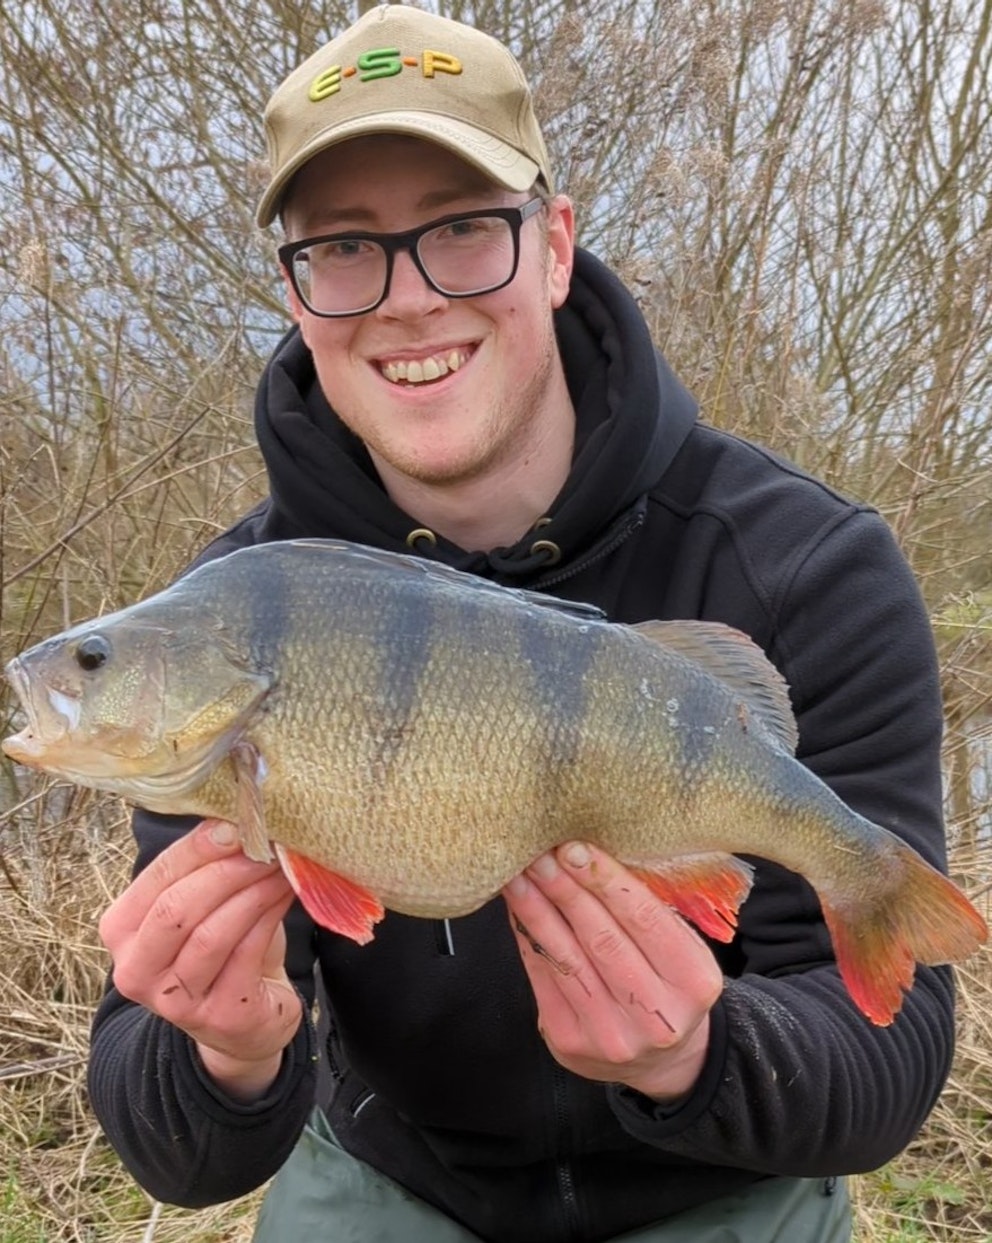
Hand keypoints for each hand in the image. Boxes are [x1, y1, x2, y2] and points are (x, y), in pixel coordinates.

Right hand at [99, 819, 301, 1100]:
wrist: (244, 1019)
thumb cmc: (222, 948)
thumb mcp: (202, 905)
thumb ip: (206, 866)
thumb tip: (236, 817)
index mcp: (121, 930)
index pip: (156, 878)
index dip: (198, 848)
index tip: (237, 824)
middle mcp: (136, 970)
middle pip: (176, 909)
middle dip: (226, 870)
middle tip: (265, 845)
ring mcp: (175, 1000)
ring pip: (212, 933)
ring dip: (252, 891)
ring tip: (281, 866)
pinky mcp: (220, 1016)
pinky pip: (245, 953)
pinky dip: (269, 916)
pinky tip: (286, 893)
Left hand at [503, 841, 722, 1101]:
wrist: (661, 1059)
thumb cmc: (667, 983)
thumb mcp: (680, 948)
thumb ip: (647, 910)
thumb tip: (588, 856)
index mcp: (694, 981)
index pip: (645, 919)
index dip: (606, 881)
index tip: (575, 849)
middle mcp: (656, 1016)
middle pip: (602, 939)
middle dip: (565, 891)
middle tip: (539, 854)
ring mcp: (611, 1034)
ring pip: (567, 959)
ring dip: (536, 911)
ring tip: (518, 876)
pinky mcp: (570, 1043)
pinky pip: (543, 978)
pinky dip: (527, 938)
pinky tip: (518, 909)